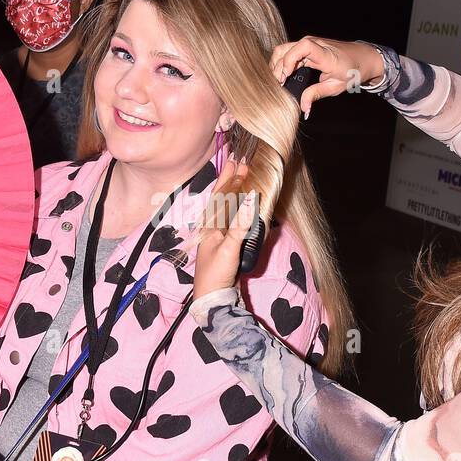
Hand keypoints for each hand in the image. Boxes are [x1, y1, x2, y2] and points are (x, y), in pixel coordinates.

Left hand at [194, 158, 256, 296]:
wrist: (213, 298)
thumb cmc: (216, 274)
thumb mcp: (228, 249)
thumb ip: (240, 225)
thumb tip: (251, 199)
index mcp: (209, 226)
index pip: (219, 196)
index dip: (228, 178)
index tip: (236, 162)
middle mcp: (212, 228)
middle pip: (223, 199)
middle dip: (231, 181)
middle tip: (240, 163)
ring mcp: (218, 236)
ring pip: (227, 208)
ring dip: (236, 193)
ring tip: (242, 178)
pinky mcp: (226, 245)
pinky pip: (232, 220)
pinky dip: (239, 209)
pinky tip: (244, 206)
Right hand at [270, 35, 385, 117]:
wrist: (363, 57)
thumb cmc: (352, 71)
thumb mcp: (336, 87)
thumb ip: (316, 94)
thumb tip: (303, 108)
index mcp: (325, 54)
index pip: (303, 47)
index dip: (290, 60)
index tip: (286, 76)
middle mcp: (315, 44)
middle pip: (286, 48)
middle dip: (277, 67)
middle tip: (278, 85)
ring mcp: (310, 43)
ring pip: (284, 49)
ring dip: (277, 64)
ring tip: (278, 81)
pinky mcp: (307, 45)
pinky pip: (289, 51)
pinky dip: (282, 62)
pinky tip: (282, 75)